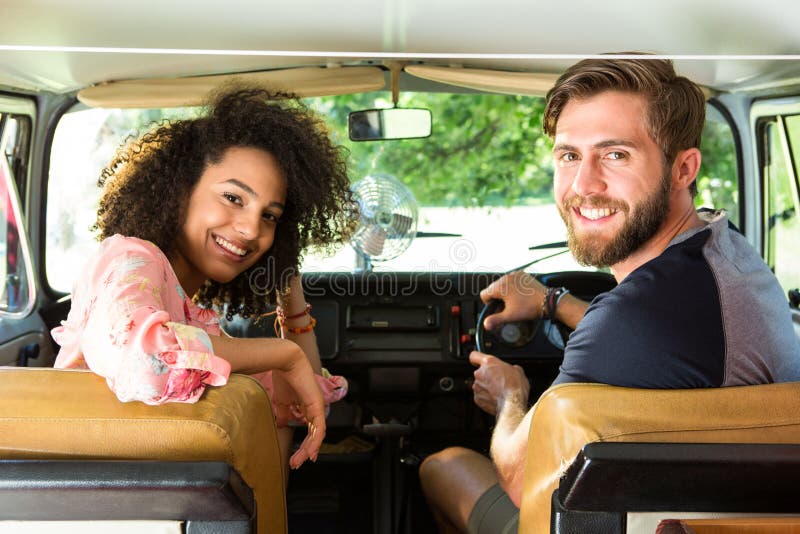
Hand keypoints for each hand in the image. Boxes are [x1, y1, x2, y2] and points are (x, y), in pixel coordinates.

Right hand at [278, 351, 326, 468]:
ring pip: (317, 434)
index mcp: (307, 407)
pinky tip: (310, 451)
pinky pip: (319, 427)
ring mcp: (318, 407)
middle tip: (296, 463)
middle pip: (314, 435)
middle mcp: (315, 409)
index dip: (306, 444)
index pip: (310, 430)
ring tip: (301, 460)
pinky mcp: (318, 406)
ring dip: (309, 449)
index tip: (297, 457)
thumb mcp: (283, 401)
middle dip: (305, 451)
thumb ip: (285, 414)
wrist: (286, 363)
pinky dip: (315, 440)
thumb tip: (282, 425)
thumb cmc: (284, 378)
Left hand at [468, 351, 529, 415]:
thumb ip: (510, 367)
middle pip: (480, 372)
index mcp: (489, 363)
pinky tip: (496, 398)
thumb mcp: (518, 370)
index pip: (474, 355)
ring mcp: (477, 386)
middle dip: (487, 376)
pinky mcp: (477, 398)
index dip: (477, 359)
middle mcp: (480, 373)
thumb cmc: (515, 387)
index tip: (479, 361)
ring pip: (480, 385)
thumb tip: (512, 370)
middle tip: (498, 381)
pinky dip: (486, 397)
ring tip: (498, 391)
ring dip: (487, 387)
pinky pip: (480, 396)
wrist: (512, 404)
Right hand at [480, 271, 545, 331]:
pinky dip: (512, 286)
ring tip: (514, 301)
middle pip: (493, 288)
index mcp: (500, 287)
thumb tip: (486, 324)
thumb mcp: (510, 316)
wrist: (547, 301)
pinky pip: (511, 280)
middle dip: (496, 298)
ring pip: (502, 283)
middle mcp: (506, 278)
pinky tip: (519, 295)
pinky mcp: (522, 275)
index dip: (488, 303)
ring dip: (504, 292)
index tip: (496, 308)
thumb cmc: (530, 307)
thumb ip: (495, 320)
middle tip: (506, 307)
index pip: (484, 294)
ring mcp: (514, 275)